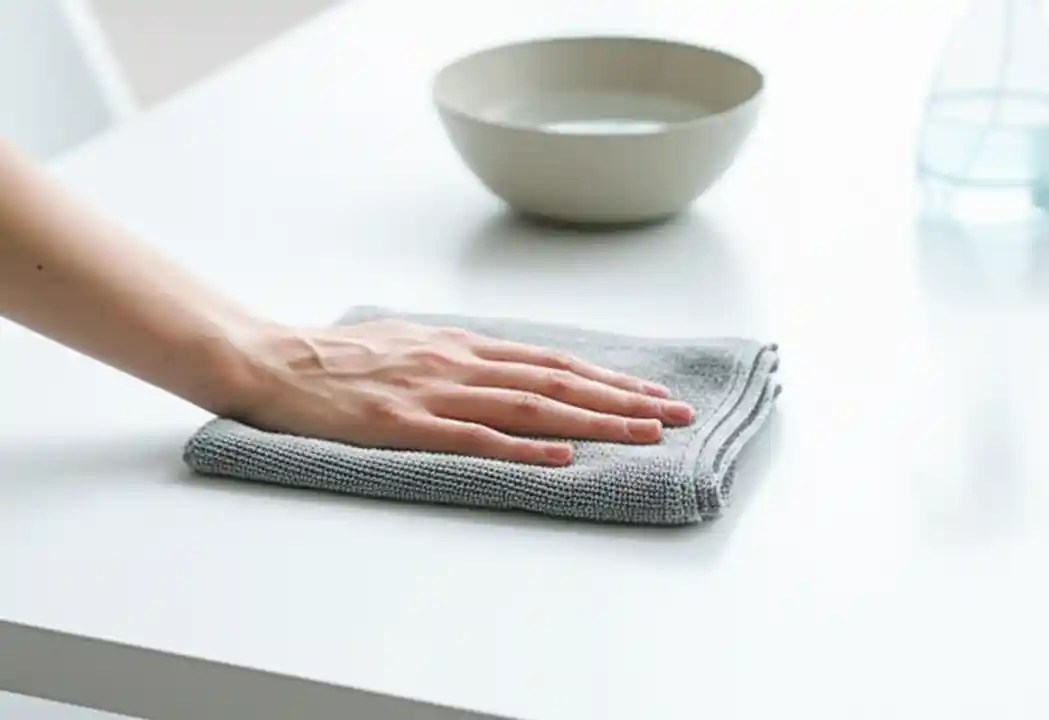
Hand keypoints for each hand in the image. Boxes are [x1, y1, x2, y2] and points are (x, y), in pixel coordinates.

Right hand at [228, 319, 693, 465]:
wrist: (274, 360)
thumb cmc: (341, 357)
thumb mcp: (413, 343)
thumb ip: (463, 360)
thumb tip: (511, 373)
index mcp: (464, 345)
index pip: (554, 363)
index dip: (608, 379)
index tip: (652, 394)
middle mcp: (461, 362)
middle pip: (558, 382)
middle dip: (622, 399)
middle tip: (675, 415)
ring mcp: (435, 392)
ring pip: (530, 407)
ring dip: (592, 421)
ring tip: (643, 435)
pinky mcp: (404, 425)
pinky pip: (473, 438)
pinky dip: (522, 450)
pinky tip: (561, 459)